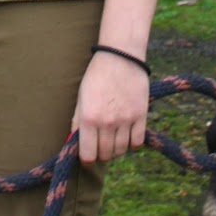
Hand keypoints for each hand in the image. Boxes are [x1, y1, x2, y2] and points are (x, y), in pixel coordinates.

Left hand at [72, 48, 149, 163]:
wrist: (120, 56)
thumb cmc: (97, 75)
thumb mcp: (81, 97)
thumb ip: (78, 121)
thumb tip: (74, 141)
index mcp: (89, 118)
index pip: (88, 155)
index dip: (87, 158)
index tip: (88, 154)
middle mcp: (107, 122)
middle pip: (106, 154)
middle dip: (101, 152)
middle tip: (101, 143)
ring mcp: (125, 120)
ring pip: (121, 151)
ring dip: (116, 149)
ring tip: (113, 138)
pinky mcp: (141, 116)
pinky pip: (137, 143)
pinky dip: (131, 143)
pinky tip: (127, 134)